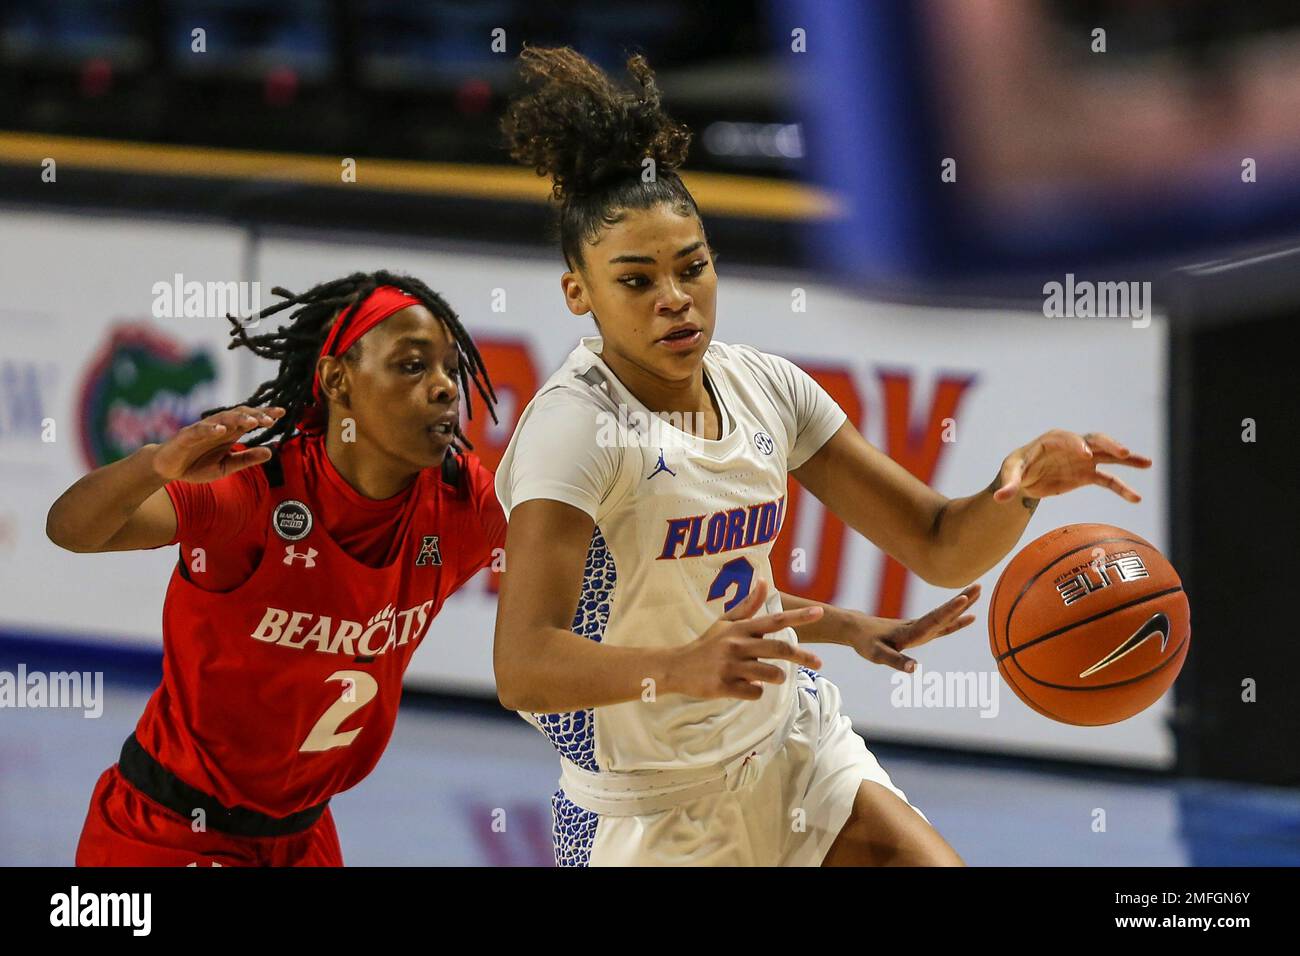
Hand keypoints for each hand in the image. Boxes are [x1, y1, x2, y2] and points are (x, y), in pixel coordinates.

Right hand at [150, 405, 284, 482]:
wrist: (167, 469)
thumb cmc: (197, 465)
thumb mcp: (226, 467)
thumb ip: (246, 459)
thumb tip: (270, 452)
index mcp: (229, 433)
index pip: (250, 420)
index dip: (265, 415)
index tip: (282, 413)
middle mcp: (218, 427)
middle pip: (239, 415)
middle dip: (256, 415)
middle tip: (271, 419)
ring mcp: (202, 430)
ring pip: (221, 419)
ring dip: (237, 419)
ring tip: (252, 421)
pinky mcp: (185, 436)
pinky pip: (199, 430)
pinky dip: (210, 429)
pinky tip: (221, 429)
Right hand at [666, 578, 824, 700]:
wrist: (677, 667)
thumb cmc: (706, 644)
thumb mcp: (725, 623)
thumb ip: (748, 605)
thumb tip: (764, 581)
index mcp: (740, 629)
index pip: (775, 619)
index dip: (799, 616)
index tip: (820, 612)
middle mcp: (737, 645)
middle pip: (779, 648)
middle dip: (803, 655)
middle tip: (819, 662)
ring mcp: (730, 666)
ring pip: (770, 674)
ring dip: (777, 677)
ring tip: (773, 676)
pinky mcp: (723, 686)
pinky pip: (754, 692)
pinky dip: (756, 692)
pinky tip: (748, 687)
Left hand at [843, 584, 979, 672]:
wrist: (857, 629)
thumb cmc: (866, 643)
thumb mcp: (878, 655)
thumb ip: (896, 661)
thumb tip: (914, 669)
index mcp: (911, 631)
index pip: (934, 620)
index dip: (949, 611)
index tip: (964, 599)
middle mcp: (919, 625)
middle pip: (944, 612)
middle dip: (962, 600)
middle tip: (980, 586)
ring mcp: (920, 626)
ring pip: (945, 614)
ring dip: (962, 603)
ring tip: (979, 591)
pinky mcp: (920, 628)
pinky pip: (943, 622)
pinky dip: (956, 618)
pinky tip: (970, 616)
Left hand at [995, 430, 1151, 503]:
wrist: (1025, 477)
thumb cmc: (1016, 468)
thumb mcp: (1010, 472)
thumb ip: (1008, 484)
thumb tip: (999, 499)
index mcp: (1052, 440)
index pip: (1066, 438)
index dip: (1076, 444)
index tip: (1085, 454)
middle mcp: (1073, 446)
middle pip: (1095, 440)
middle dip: (1108, 444)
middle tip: (1123, 452)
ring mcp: (1084, 459)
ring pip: (1109, 456)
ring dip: (1127, 459)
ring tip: (1147, 463)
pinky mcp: (1088, 475)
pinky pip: (1108, 480)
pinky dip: (1121, 488)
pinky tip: (1135, 498)